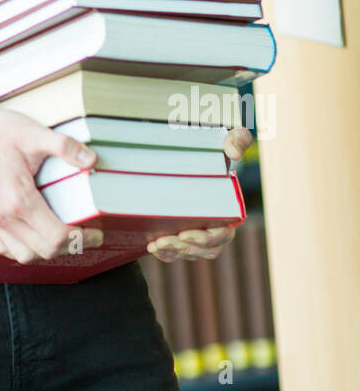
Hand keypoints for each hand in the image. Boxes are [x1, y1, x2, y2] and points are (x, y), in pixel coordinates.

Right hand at [0, 99, 103, 264]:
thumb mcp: (33, 133)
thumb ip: (64, 146)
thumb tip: (90, 160)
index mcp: (18, 199)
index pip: (57, 235)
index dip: (82, 238)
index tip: (97, 232)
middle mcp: (4, 217)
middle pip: (45, 250)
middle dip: (71, 246)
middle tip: (87, 234)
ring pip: (24, 256)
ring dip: (47, 250)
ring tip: (62, 235)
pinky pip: (4, 249)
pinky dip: (22, 249)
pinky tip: (34, 235)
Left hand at [147, 124, 252, 262]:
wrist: (188, 153)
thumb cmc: (213, 147)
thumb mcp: (226, 138)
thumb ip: (237, 139)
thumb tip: (234, 152)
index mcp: (229, 210)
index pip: (223, 234)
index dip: (207, 238)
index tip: (187, 233)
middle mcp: (216, 225)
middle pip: (205, 249)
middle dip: (185, 247)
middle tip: (165, 240)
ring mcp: (199, 232)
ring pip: (189, 252)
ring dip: (173, 251)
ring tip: (156, 243)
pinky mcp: (182, 233)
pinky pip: (176, 251)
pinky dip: (166, 252)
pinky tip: (152, 245)